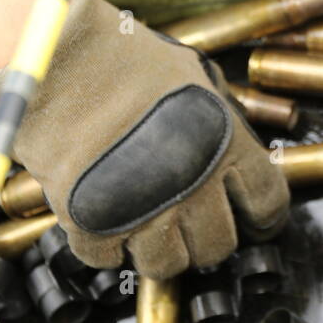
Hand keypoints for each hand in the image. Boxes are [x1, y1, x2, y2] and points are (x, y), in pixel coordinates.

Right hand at [0, 0, 288, 275]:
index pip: (267, 203)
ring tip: (145, 224)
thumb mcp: (191, 72)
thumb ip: (219, 111)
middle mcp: (191, 184)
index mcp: (224, 144)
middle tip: (188, 219)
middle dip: (206, 236)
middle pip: (218, 245)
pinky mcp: (92, 224)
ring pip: (167, 265)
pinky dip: (107, 249)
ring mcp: (142, 210)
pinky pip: (109, 262)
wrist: (56, 58)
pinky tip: (105, 221)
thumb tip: (235, 141)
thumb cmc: (121, 56)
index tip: (249, 217)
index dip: (260, 215)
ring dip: (159, 250)